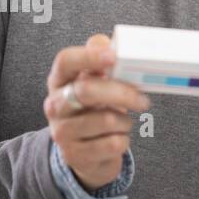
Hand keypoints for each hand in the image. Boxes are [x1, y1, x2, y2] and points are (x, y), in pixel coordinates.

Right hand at [44, 33, 149, 191]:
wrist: (84, 154)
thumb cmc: (93, 111)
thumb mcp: (93, 84)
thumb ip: (99, 61)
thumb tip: (106, 42)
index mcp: (59, 81)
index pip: (65, 61)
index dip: (89, 56)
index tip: (114, 57)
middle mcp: (55, 105)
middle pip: (87, 90)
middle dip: (122, 93)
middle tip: (143, 100)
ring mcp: (62, 132)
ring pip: (106, 120)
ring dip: (124, 122)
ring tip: (123, 123)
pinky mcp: (74, 155)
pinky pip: (112, 144)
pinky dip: (123, 141)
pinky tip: (116, 139)